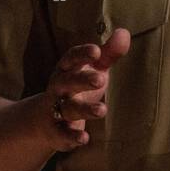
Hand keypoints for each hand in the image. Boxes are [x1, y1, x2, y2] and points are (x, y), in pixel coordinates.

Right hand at [42, 28, 130, 151]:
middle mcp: (58, 89)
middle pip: (67, 82)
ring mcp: (56, 110)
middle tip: (101, 79)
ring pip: (67, 108)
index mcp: (66, 70)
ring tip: (102, 110)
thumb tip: (124, 32)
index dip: (82, 54)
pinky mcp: (57, 132)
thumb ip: (108, 54)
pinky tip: (84, 138)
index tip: (96, 51)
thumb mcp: (92, 70)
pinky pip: (62, 134)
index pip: (71, 58)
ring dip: (84, 109)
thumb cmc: (77, 89)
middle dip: (82, 80)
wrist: (44, 121)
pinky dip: (72, 137)